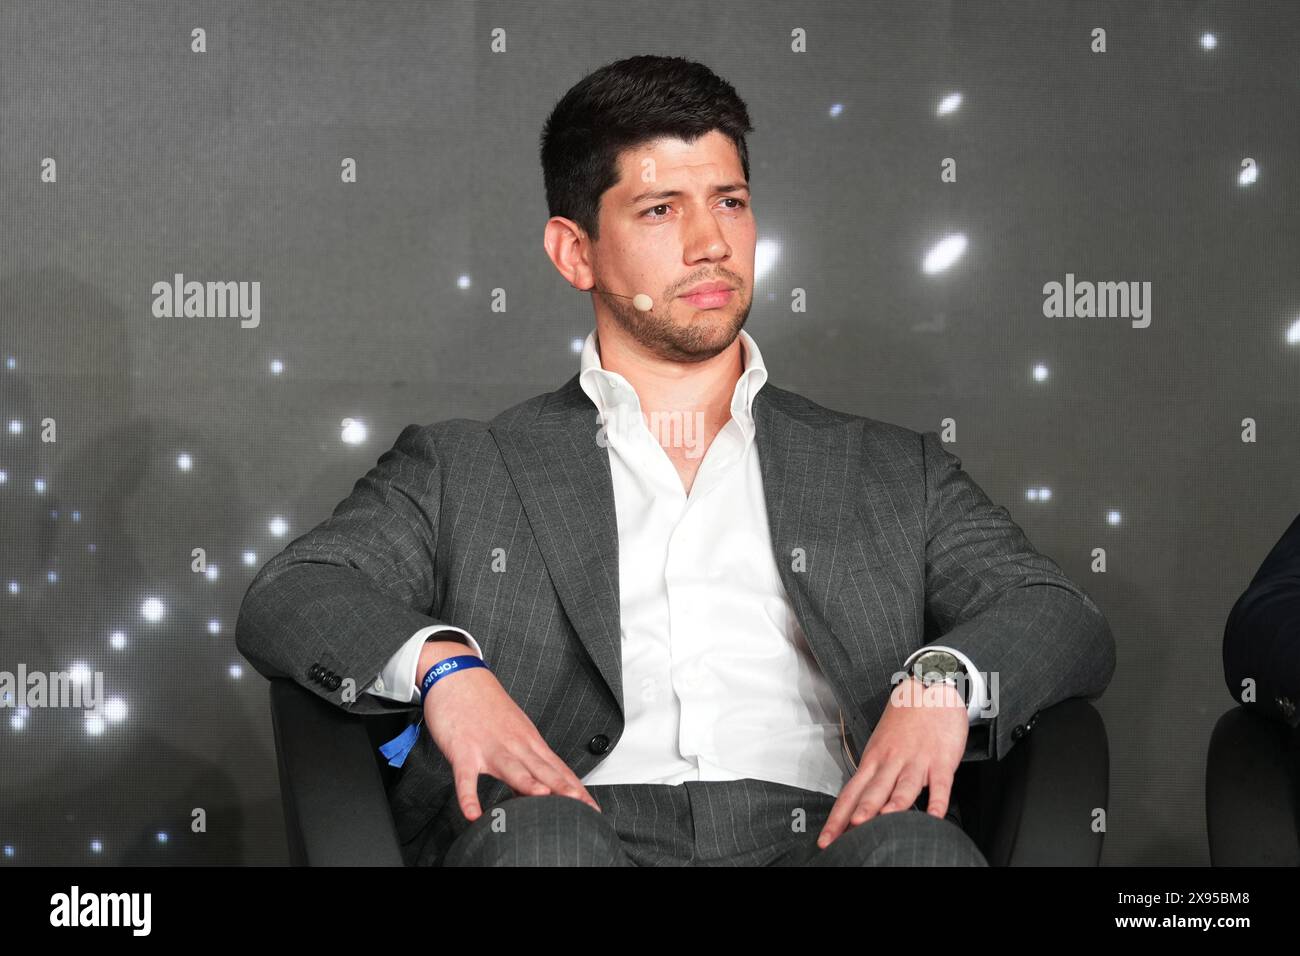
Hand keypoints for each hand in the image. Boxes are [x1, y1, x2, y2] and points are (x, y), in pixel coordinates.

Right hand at [419, 640, 601, 822]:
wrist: (459, 677)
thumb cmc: (487, 707)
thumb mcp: (514, 731)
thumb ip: (528, 761)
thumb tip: (542, 789)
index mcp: (529, 741)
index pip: (558, 768)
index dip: (576, 789)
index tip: (593, 808)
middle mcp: (515, 744)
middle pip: (543, 769)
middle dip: (564, 788)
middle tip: (582, 806)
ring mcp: (490, 747)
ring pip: (512, 768)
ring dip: (527, 783)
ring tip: (543, 797)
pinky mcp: (463, 750)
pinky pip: (465, 777)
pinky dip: (468, 795)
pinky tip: (472, 813)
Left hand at [817, 676, 967, 847]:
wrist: (929, 686)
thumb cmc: (905, 719)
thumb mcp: (881, 743)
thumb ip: (874, 774)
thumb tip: (861, 803)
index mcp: (873, 759)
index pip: (850, 792)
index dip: (837, 817)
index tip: (826, 839)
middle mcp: (891, 761)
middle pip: (872, 792)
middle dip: (860, 814)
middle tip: (849, 834)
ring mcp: (916, 760)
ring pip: (902, 787)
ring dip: (893, 805)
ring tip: (884, 821)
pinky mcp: (941, 760)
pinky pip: (940, 784)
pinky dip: (937, 801)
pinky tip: (934, 815)